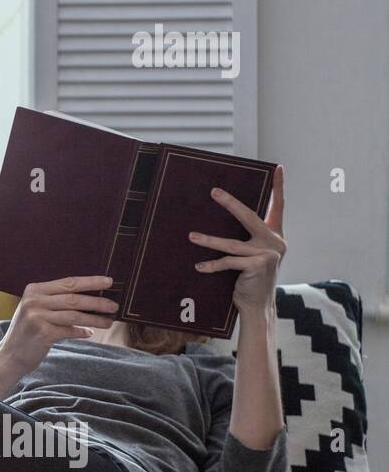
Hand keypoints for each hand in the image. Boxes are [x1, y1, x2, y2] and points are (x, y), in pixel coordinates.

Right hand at [0, 276, 118, 378]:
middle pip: (73, 298)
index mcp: (34, 290)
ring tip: (109, 322)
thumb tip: (90, 298)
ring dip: (95, 319)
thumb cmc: (28, 331)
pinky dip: (81, 332)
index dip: (90, 282)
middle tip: (114, 305)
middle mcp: (34, 301)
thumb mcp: (36, 309)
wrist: (10, 354)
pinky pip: (69, 331)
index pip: (68, 282)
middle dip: (97, 302)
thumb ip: (56, 301)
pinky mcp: (42, 333)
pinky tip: (90, 334)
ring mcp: (37, 317)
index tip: (108, 281)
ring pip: (74, 315)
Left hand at [190, 165, 285, 314]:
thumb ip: (247, 238)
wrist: (258, 303)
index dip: (278, 187)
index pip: (278, 206)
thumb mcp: (253, 255)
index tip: (278, 168)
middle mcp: (274, 241)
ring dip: (208, 240)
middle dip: (230, 203)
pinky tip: (200, 267)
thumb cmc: (251, 277)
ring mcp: (268, 254)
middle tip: (213, 191)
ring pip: (231, 243)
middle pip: (249, 216)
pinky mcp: (258, 266)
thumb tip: (220, 220)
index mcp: (275, 235)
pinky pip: (228, 262)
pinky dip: (212, 265)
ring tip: (191, 236)